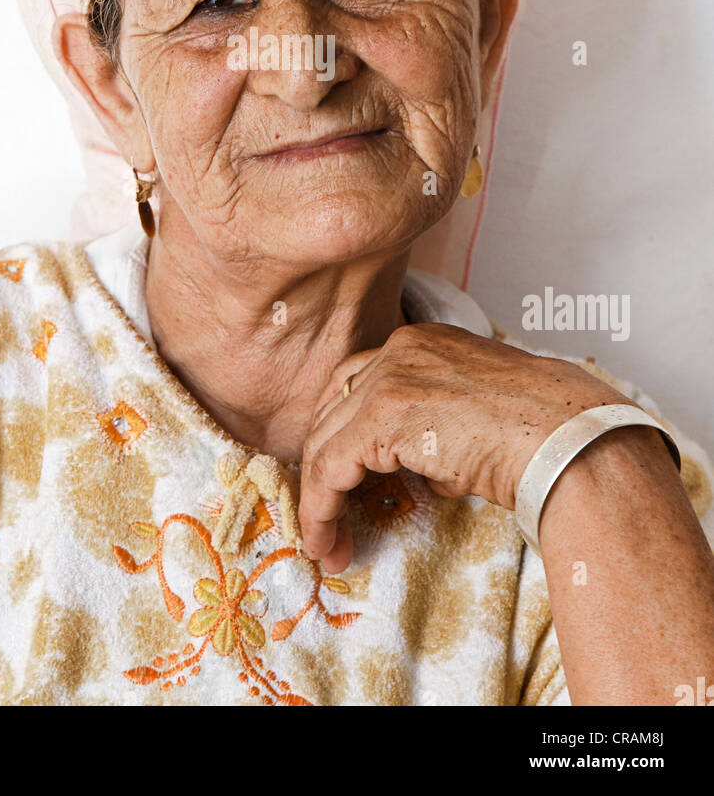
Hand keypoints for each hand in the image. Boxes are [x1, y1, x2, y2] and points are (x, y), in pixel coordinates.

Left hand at [297, 321, 635, 573]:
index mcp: (422, 342)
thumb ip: (431, 432)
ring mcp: (389, 377)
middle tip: (326, 518)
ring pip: (324, 440)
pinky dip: (321, 507)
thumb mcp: (475, 416)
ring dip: (318, 497)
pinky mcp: (383, 416)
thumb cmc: (540, 433)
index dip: (343, 436)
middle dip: (323, 467)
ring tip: (326, 543)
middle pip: (332, 409)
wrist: (567, 437)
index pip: (357, 385)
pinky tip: (328, 539)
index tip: (340, 479)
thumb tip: (416, 472)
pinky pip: (330, 467)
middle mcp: (399, 350)